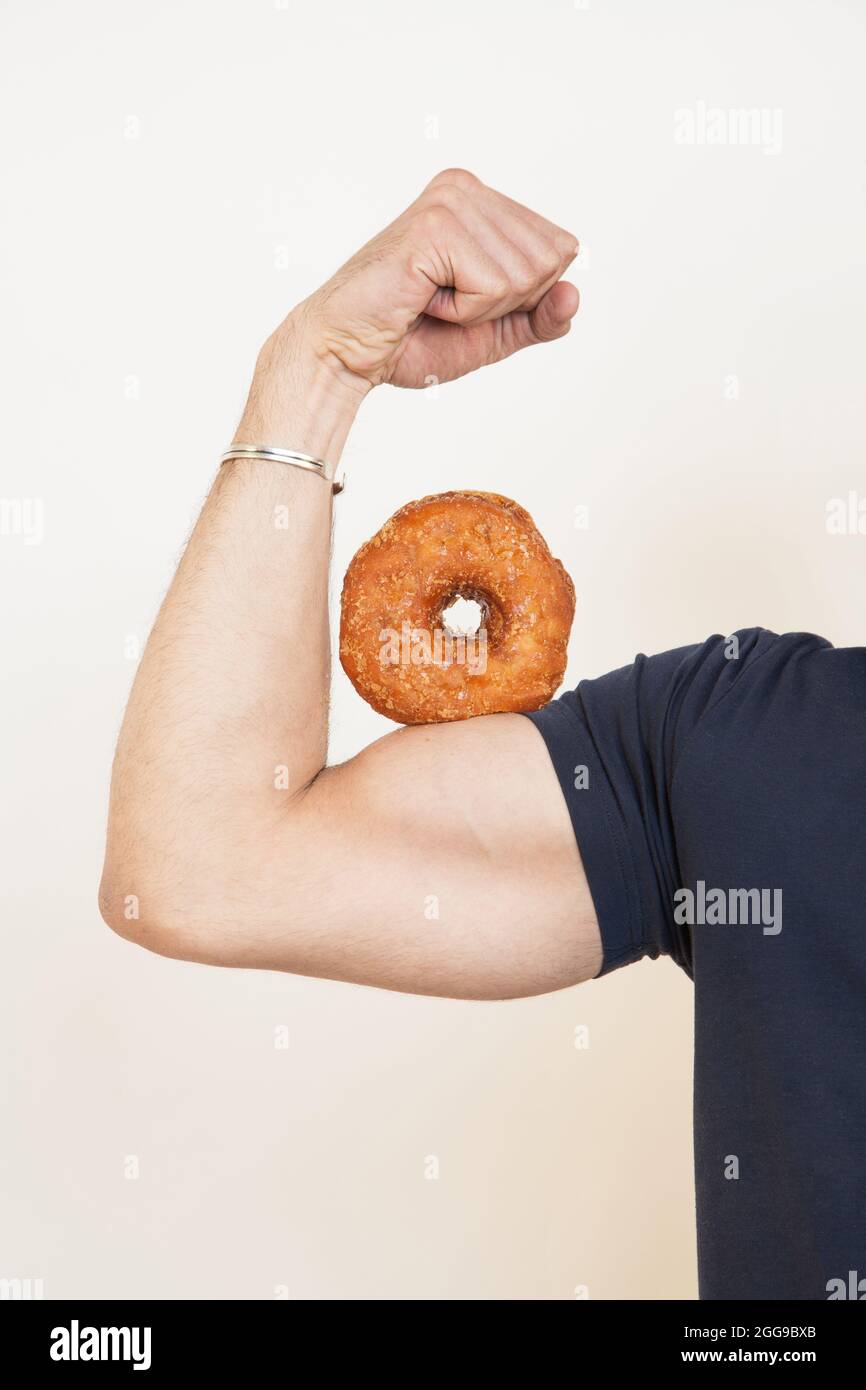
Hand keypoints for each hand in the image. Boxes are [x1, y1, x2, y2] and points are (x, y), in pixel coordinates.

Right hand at [291, 168, 578, 390]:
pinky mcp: (435, 226)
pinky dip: (463, 312)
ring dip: (480, 310)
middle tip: (447, 304)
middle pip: (550, 261)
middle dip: (505, 303)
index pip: (561, 250)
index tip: (465, 299)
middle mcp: (468, 188)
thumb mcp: (494, 332)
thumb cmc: (411, 339)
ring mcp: (451, 201)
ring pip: (524, 275)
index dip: (524, 297)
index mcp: (484, 200)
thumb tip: (575, 294)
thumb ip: (540, 317)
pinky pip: (493, 287)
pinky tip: (424, 299)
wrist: (348, 355)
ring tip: (432, 300)